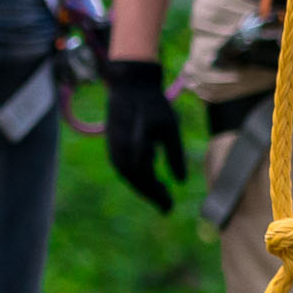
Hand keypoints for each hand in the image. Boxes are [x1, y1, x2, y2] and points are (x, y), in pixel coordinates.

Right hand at [104, 59, 187, 214]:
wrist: (129, 85)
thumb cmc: (154, 106)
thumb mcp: (171, 127)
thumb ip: (175, 154)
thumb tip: (181, 181)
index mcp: (136, 144)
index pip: (146, 178)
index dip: (157, 195)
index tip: (170, 207)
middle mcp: (120, 149)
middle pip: (135, 181)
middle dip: (151, 195)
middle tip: (168, 205)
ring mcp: (113, 148)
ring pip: (127, 176)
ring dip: (142, 188)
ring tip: (160, 194)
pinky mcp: (112, 145)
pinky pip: (123, 168)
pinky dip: (135, 177)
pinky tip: (149, 179)